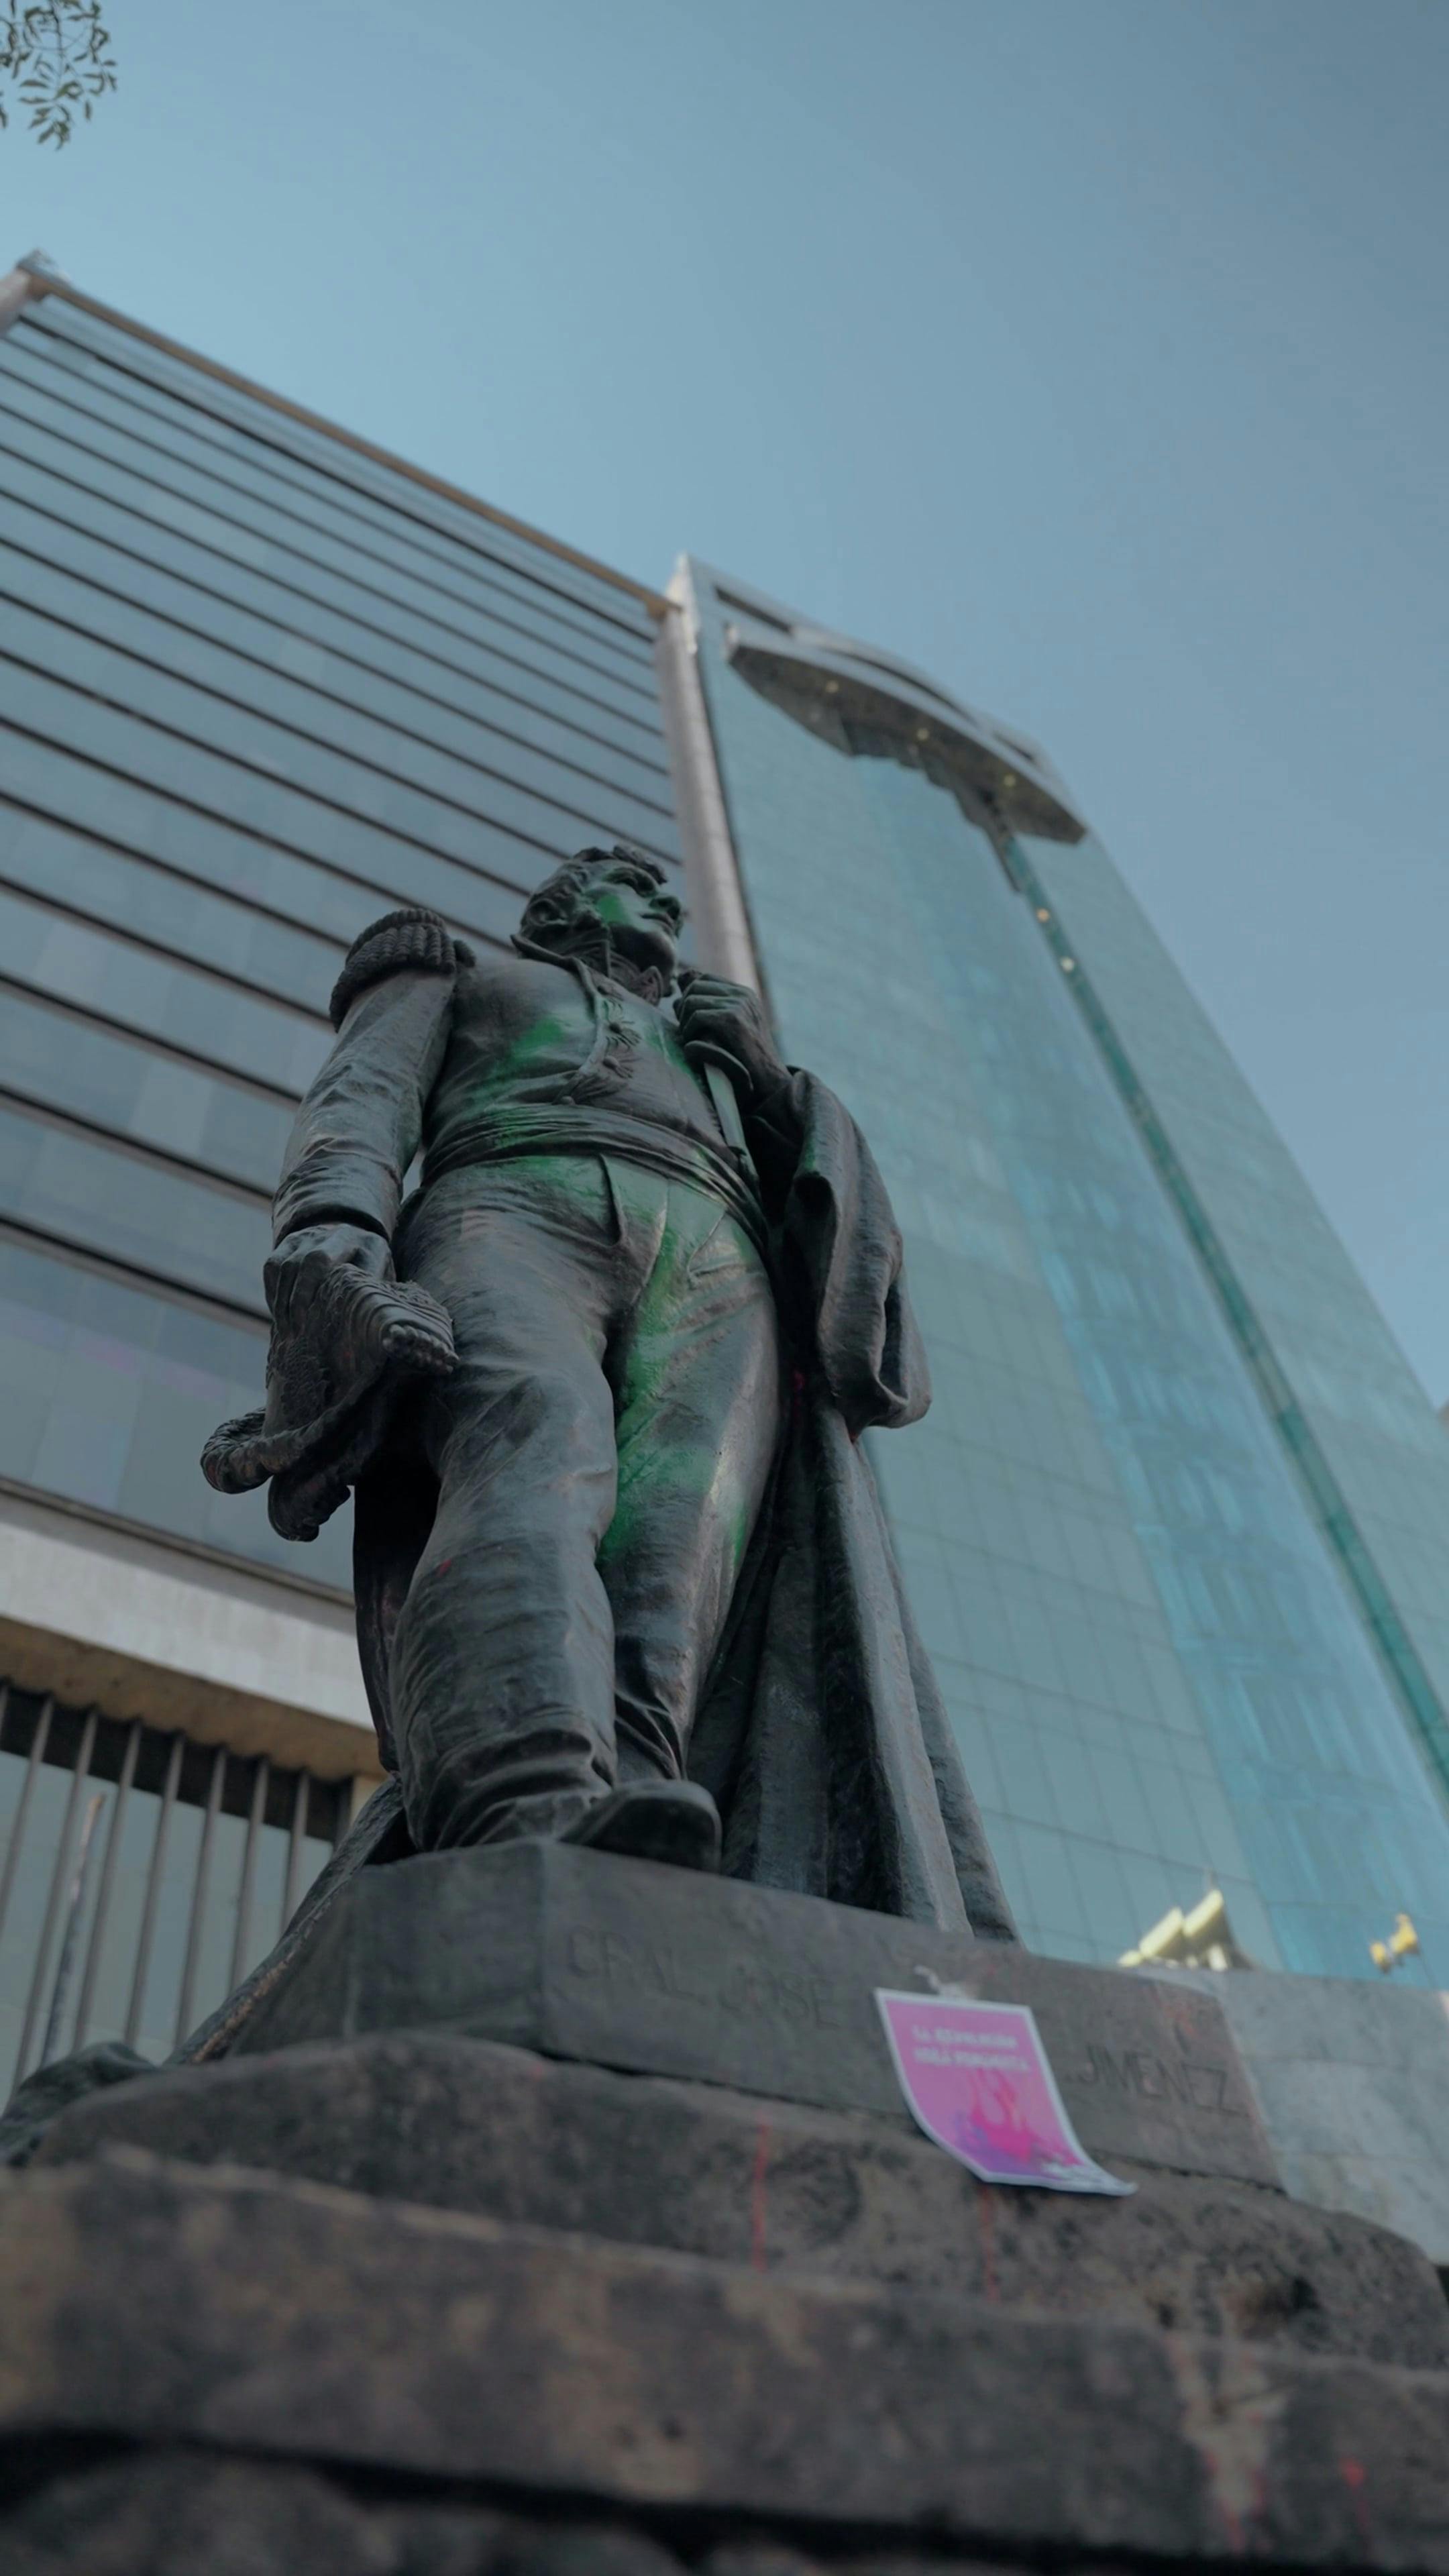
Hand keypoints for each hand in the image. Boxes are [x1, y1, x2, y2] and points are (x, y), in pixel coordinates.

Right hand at [263, 1221, 392, 1336]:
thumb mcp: (381, 1281)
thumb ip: (369, 1294)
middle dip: (296, 1299)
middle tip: (295, 1331)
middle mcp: (333, 1233)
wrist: (360, 1244)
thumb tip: (355, 1323)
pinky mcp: (291, 1241)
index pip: (324, 1260)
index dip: (310, 1291)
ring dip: (281, 1301)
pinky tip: (278, 1314)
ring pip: (284, 1266)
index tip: (308, 1323)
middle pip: (304, 1263)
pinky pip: (272, 1266)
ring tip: (285, 1330)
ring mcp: (309, 1235)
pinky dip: (272, 1291)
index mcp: (361, 1242)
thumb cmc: (373, 1274)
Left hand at [675, 974, 788, 1109]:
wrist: (769, 1083)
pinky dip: (689, 1031)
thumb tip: (675, 999)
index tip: (687, 1020)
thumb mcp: (728, 1031)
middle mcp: (742, 994)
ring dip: (685, 1022)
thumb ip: (708, 1012)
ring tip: (689, 1039)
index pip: (704, 979)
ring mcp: (739, 1005)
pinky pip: (697, 1017)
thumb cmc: (746, 1063)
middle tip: (686, 1032)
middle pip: (695, 986)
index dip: (689, 997)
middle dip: (684, 1009)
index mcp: (744, 994)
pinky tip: (692, 1046)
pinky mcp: (733, 1020)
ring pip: (692, 1000)